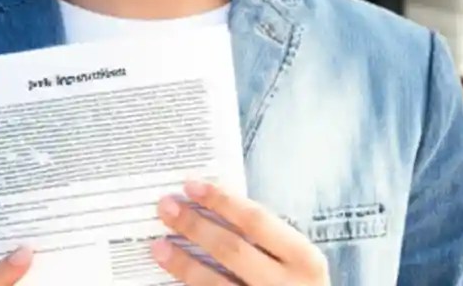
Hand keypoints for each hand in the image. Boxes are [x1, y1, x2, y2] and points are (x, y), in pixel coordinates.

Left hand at [152, 180, 329, 284]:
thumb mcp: (298, 263)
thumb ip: (269, 242)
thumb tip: (216, 210)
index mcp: (304, 260)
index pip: (256, 221)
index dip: (221, 200)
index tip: (192, 186)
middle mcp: (286, 285)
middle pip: (231, 249)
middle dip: (194, 226)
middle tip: (166, 207)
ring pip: (214, 284)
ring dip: (182, 263)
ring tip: (158, 246)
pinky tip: (172, 277)